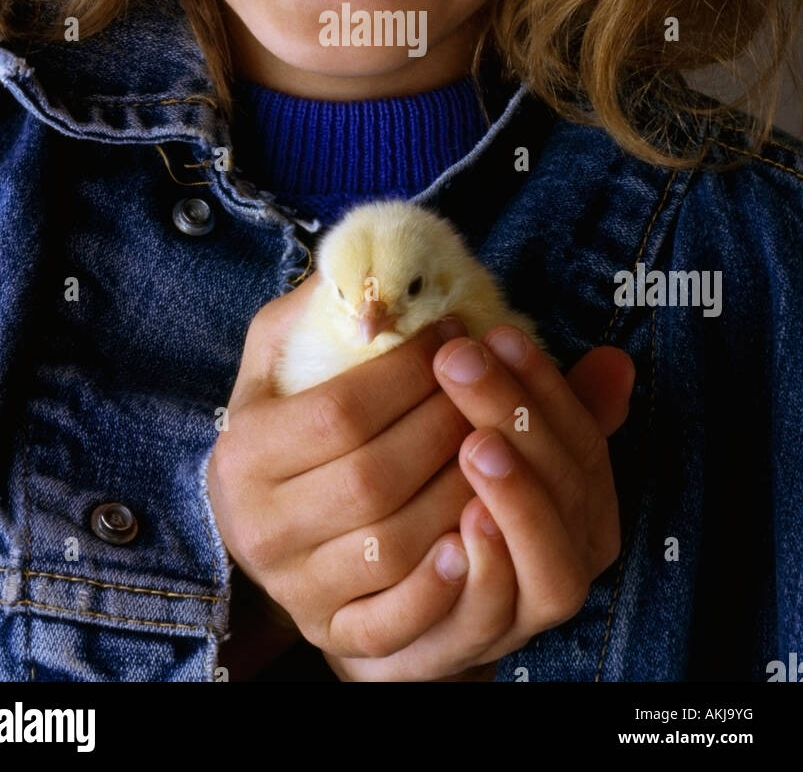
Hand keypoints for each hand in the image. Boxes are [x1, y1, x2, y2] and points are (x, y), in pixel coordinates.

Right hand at [208, 276, 483, 665]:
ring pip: (390, 545)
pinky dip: (439, 584)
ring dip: (457, 495)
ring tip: (500, 450)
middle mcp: (257, 524)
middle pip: (372, 478)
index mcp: (244, 449)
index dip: (410, 373)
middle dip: (445, 429)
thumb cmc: (290, 414)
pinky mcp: (328, 630)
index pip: (342, 411)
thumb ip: (322, 304)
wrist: (267, 515)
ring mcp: (291, 585)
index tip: (456, 336)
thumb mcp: (284, 351)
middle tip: (490, 391)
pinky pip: (389, 619)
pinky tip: (477, 536)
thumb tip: (373, 262)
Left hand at [323, 326, 634, 680]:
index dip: (545, 385)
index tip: (499, 331)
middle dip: (520, 421)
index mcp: (582, 511)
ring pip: (547, 576)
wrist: (371, 600)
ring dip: (518, 505)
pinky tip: (452, 531)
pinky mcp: (447, 653)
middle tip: (463, 363)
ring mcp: (513, 620)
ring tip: (476, 446)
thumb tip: (614, 359)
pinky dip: (471, 583)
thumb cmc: (438, 496)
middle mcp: (563, 568)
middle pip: (566, 495)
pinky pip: (474, 631)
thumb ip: (538, 402)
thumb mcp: (492, 440)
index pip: (584, 441)